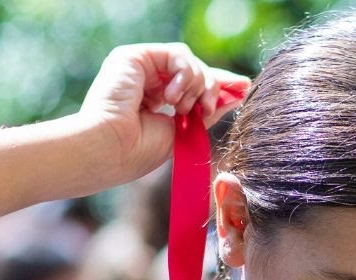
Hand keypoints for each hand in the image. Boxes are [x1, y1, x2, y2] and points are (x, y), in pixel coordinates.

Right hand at [80, 43, 249, 185]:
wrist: (112, 149)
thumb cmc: (140, 150)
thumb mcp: (184, 131)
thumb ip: (206, 111)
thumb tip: (235, 96)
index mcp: (155, 101)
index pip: (192, 86)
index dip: (217, 86)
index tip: (243, 88)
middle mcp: (147, 82)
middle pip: (195, 71)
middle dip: (211, 87)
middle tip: (208, 108)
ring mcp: (140, 69)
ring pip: (189, 62)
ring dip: (197, 85)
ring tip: (183, 109)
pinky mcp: (134, 57)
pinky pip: (177, 54)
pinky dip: (185, 74)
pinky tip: (173, 96)